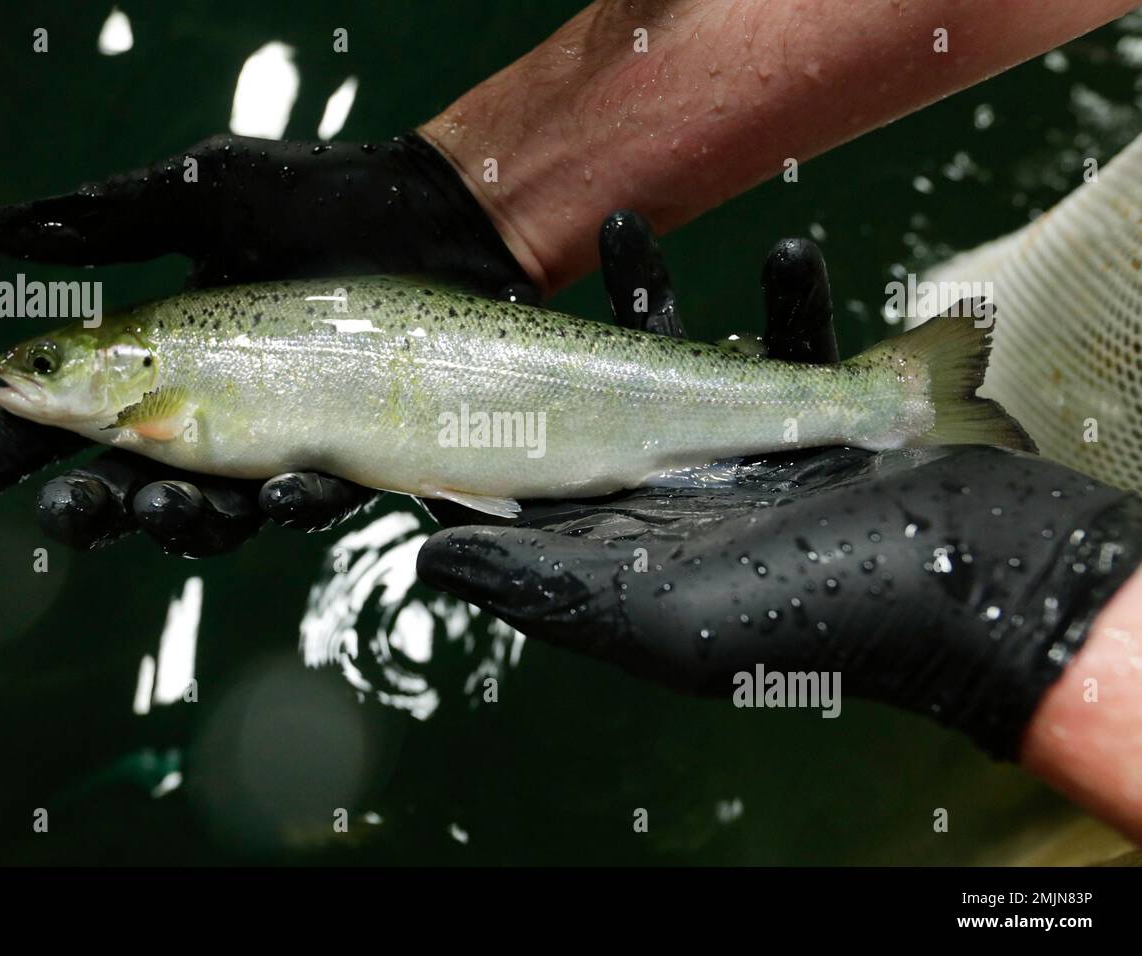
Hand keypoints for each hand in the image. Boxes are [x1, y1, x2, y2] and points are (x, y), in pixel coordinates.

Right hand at [0, 132, 534, 554]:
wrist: (437, 216)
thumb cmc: (322, 199)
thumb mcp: (209, 197)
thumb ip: (115, 222)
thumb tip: (1, 232)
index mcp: (161, 356)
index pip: (64, 414)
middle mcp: (211, 410)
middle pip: (128, 487)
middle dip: (93, 510)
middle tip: (74, 510)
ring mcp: (278, 440)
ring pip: (214, 514)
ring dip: (181, 523)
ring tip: (164, 506)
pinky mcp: (348, 456)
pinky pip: (311, 500)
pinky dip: (291, 501)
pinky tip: (281, 488)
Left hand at [416, 237, 1141, 759]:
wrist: (963, 595)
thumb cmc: (797, 618)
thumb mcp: (646, 618)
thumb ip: (538, 584)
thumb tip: (427, 557)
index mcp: (633, 534)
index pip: (544, 472)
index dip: (495, 417)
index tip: (453, 354)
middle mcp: (682, 491)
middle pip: (604, 398)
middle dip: (559, 339)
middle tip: (522, 273)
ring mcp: (751, 454)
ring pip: (690, 356)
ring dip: (658, 294)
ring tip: (629, 228)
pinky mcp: (820, 426)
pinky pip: (797, 347)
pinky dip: (793, 302)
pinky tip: (791, 252)